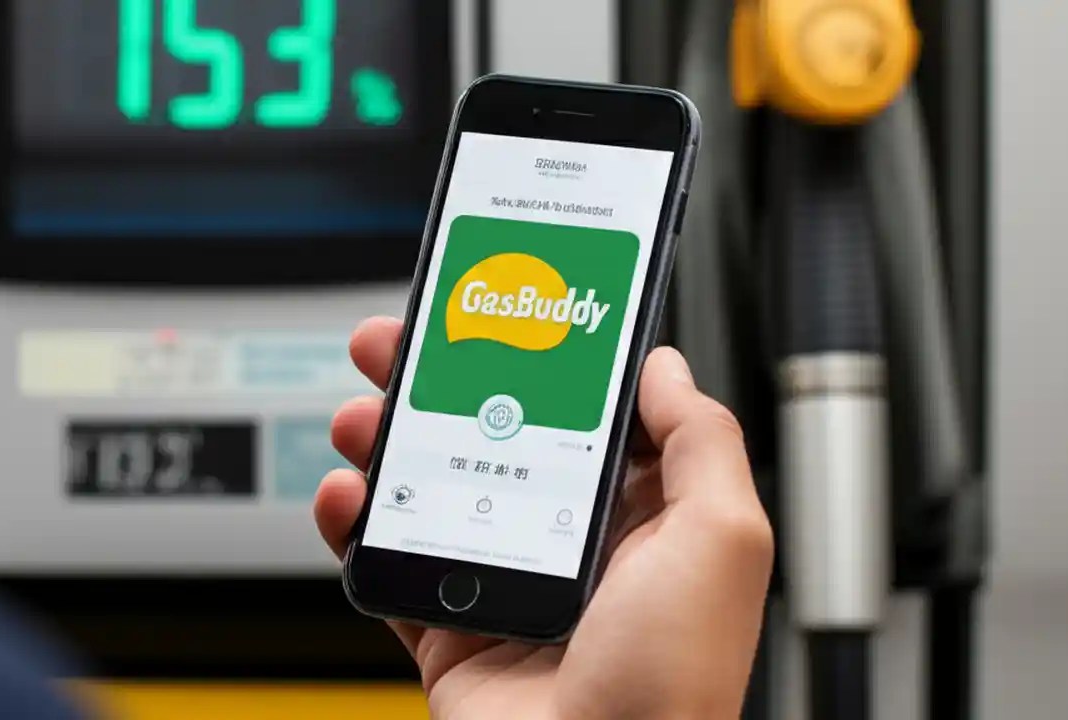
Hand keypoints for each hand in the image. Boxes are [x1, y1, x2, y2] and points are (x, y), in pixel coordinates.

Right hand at [315, 317, 773, 719]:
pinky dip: (356, 527)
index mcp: (640, 517)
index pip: (581, 414)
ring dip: (388, 444)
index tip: (497, 316)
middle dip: (439, 387)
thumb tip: (665, 366)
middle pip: (493, 439)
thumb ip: (701, 440)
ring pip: (433, 490)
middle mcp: (572, 544)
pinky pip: (392, 564)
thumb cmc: (671, 681)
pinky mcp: (452, 628)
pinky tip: (346, 496)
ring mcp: (507, 583)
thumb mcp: (722, 537)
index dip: (537, 361)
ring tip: (361, 418)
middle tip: (398, 347)